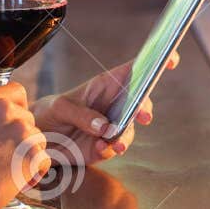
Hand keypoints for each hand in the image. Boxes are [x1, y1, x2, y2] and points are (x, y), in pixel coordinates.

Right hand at [0, 82, 43, 208]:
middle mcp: (1, 108)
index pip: (17, 92)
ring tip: (5, 174)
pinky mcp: (31, 151)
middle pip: (28, 118)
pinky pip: (43, 161)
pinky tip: (15, 183)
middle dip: (21, 138)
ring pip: (37, 139)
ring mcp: (18, 128)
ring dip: (27, 156)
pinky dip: (34, 174)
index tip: (12, 127)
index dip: (18, 110)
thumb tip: (1, 122)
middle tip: (4, 160)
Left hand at [32, 55, 178, 163]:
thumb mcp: (60, 108)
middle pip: (140, 102)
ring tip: (113, 143)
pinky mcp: (106, 146)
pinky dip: (111, 149)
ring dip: (125, 136)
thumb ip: (80, 114)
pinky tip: (101, 148)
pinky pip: (116, 148)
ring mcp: (112, 126)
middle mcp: (114, 105)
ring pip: (131, 129)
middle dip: (145, 108)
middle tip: (143, 116)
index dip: (154, 62)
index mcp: (105, 85)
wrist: (38, 139)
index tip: (171, 59)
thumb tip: (104, 126)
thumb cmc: (49, 113)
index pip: (134, 71)